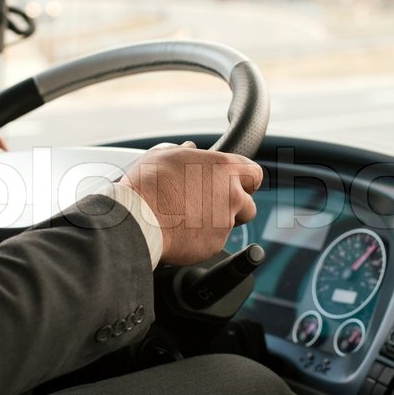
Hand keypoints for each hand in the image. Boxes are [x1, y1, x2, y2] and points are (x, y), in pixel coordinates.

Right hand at [119, 142, 262, 265]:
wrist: (138, 219)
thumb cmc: (148, 185)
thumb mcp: (163, 156)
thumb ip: (184, 152)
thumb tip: (189, 149)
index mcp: (223, 168)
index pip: (254, 173)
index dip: (246, 181)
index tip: (238, 186)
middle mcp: (231, 195)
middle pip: (249, 205)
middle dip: (236, 208)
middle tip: (213, 206)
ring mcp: (225, 222)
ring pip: (230, 226)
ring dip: (215, 224)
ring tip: (188, 220)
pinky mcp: (214, 245)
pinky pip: (213, 243)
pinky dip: (201, 240)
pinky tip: (181, 233)